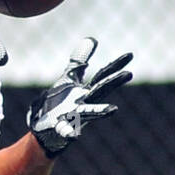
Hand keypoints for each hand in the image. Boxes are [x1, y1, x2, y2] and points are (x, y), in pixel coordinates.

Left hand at [27, 38, 132, 156]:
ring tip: (113, 109)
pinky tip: (75, 135)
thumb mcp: (68, 79)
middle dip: (114, 82)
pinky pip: (66, 130)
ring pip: (88, 112)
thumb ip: (79, 62)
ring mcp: (73, 115)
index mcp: (86, 91)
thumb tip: (92, 39)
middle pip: (100, 90)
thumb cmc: (59, 102)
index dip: (116, 65)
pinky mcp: (60, 127)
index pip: (103, 75)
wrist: (45, 127)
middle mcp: (83, 102)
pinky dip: (70, 132)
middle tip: (129, 74)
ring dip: (100, 111)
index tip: (130, 55)